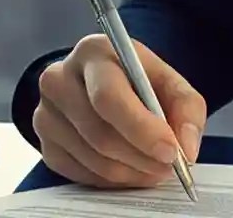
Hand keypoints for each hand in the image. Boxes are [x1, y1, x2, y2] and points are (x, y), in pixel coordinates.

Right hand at [34, 34, 206, 188]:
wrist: (105, 83)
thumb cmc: (138, 81)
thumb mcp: (169, 82)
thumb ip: (187, 109)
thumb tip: (185, 148)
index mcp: (93, 52)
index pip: (109, 97)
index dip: (141, 129)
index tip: (170, 151)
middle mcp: (59, 78)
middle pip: (100, 133)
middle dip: (141, 156)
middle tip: (168, 167)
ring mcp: (46, 113)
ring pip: (93, 158)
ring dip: (131, 171)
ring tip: (153, 167)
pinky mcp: (45, 143)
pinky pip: (81, 174)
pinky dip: (113, 179)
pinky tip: (130, 168)